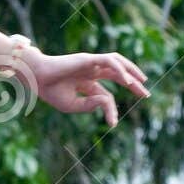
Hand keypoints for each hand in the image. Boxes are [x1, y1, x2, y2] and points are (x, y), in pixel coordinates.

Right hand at [27, 50, 149, 124]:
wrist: (36, 79)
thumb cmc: (50, 91)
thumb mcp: (72, 105)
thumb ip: (90, 105)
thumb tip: (107, 102)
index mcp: (85, 82)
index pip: (105, 95)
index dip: (111, 110)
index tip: (113, 124)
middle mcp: (90, 71)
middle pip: (117, 75)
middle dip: (133, 84)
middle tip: (146, 94)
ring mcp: (90, 64)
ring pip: (117, 63)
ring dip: (131, 70)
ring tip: (143, 81)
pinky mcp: (88, 59)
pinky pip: (109, 61)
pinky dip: (120, 69)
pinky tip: (127, 80)